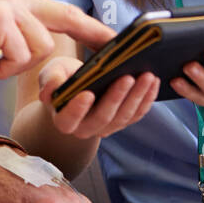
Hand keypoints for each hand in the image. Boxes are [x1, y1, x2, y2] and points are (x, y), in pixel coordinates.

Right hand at [0, 0, 115, 79]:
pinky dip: (2, 71)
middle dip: (92, 33)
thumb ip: (16, 30)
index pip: (61, 9)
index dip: (89, 23)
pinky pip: (18, 56)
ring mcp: (7, 8)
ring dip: (19, 66)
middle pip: (66, 15)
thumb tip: (42, 44)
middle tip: (112, 48)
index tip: (113, 36)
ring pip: (41, 46)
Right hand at [37, 56, 160, 138]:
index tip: (88, 93)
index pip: (69, 120)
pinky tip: (153, 81)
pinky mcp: (123, 121)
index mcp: (64, 119)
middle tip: (128, 76)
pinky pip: (137, 114)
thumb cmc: (62, 77)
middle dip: (117, 97)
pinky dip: (147, 98)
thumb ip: (49, 80)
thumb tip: (50, 90)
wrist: (77, 84)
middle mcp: (86, 129)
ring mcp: (107, 127)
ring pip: (124, 117)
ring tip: (147, 75)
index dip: (77, 109)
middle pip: (103, 118)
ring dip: (137, 97)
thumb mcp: (52, 73)